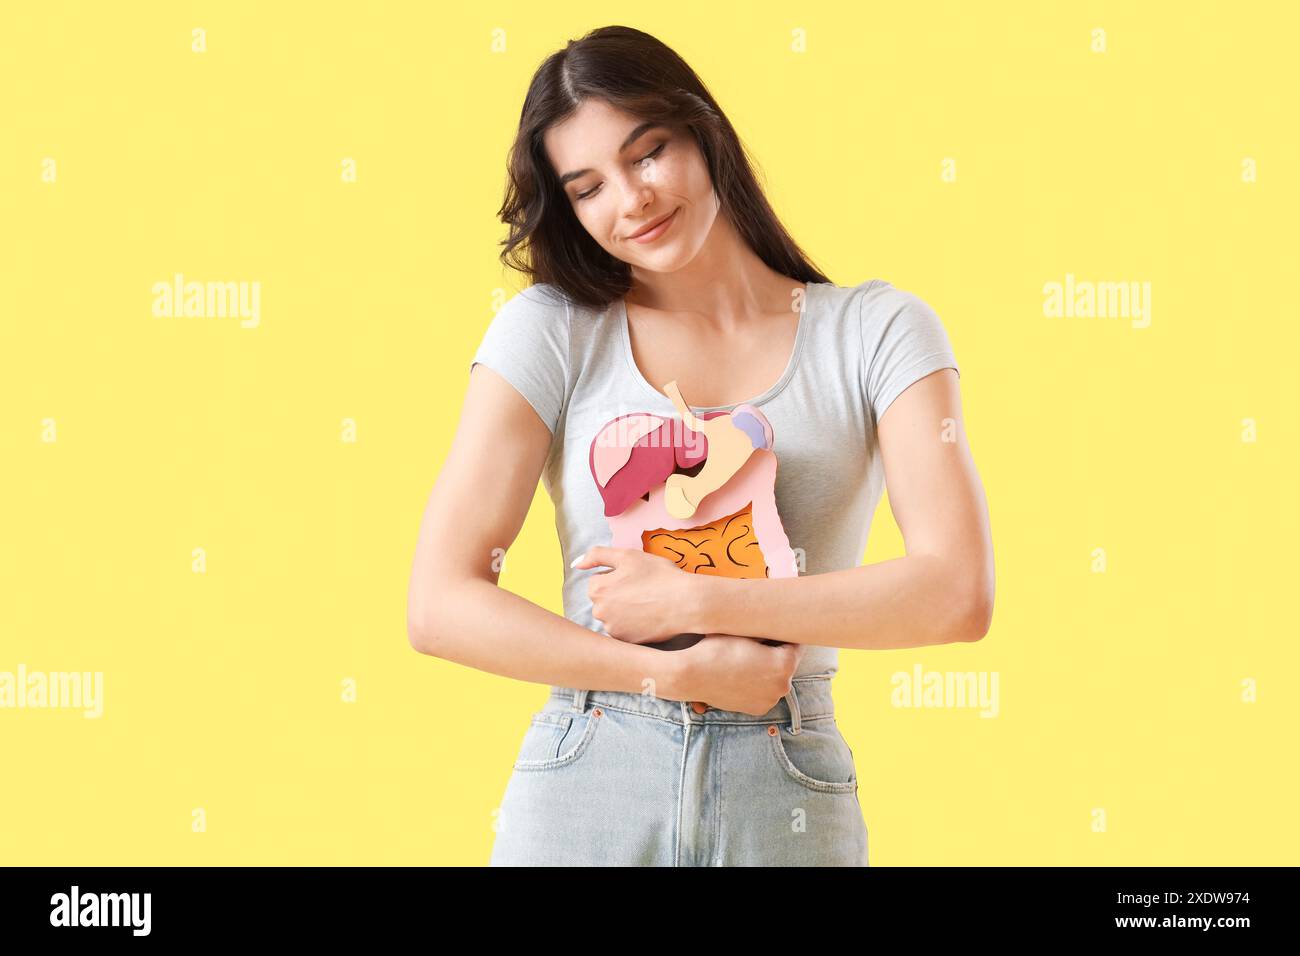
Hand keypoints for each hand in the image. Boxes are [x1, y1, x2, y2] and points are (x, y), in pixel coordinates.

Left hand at [571, 546, 697, 644]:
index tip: (633, 577)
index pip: (597, 580)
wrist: (686, 603)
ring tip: (647, 603)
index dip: (616, 576)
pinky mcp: (627, 642)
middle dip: (617, 594)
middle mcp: (599, 613)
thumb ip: (597, 555)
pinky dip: (632, 624)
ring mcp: (613, 630)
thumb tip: (576, 564)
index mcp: (597, 590)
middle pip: (603, 599)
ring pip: (613, 615)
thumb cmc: (659, 576)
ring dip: (624, 610)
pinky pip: (624, 629)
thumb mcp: (628, 555)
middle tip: (641, 590)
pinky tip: (648, 616)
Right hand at [669, 634, 804, 715]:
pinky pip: (764, 692)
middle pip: (786, 663)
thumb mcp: (746, 631)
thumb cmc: (716, 647)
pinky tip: (742, 673)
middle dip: (776, 652)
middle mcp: (783, 686)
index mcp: (785, 664)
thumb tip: (780, 623)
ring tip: (747, 658)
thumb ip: (768, 629)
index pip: (795, 644)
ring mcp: (770, 700)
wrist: (691, 674)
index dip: (783, 635)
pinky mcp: (757, 709)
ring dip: (767, 669)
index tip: (775, 629)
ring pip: (775, 678)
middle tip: (757, 643)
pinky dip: (758, 684)